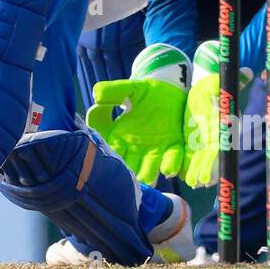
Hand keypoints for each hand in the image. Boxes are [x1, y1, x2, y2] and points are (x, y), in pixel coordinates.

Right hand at [86, 43, 189, 183]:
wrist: (167, 89)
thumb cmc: (143, 92)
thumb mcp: (127, 89)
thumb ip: (111, 92)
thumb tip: (95, 96)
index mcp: (120, 136)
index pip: (111, 152)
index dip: (110, 160)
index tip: (109, 164)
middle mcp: (136, 148)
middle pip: (129, 168)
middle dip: (128, 176)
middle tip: (128, 179)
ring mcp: (155, 150)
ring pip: (149, 170)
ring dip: (149, 175)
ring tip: (148, 179)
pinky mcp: (174, 147)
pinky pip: (172, 160)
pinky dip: (171, 166)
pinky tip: (168, 170)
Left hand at [182, 40, 252, 187]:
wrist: (198, 92)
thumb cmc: (209, 87)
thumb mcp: (216, 83)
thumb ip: (230, 81)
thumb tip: (248, 73)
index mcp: (224, 123)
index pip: (225, 141)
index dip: (220, 153)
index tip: (217, 161)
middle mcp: (217, 136)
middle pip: (214, 156)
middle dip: (208, 169)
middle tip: (202, 181)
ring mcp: (205, 142)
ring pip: (203, 160)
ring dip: (198, 171)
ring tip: (193, 183)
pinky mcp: (194, 144)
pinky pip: (192, 158)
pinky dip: (190, 167)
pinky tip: (185, 176)